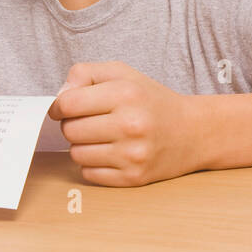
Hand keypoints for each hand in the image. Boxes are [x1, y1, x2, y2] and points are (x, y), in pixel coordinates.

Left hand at [48, 62, 202, 186]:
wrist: (193, 132)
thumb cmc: (151, 100)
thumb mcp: (122, 73)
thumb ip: (85, 73)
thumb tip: (58, 97)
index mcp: (126, 94)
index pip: (69, 103)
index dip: (58, 105)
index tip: (63, 107)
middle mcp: (130, 125)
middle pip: (70, 130)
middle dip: (72, 124)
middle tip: (89, 120)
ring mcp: (133, 155)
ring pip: (77, 154)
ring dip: (82, 145)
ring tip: (101, 136)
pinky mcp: (133, 178)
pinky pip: (89, 174)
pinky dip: (93, 164)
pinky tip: (109, 152)